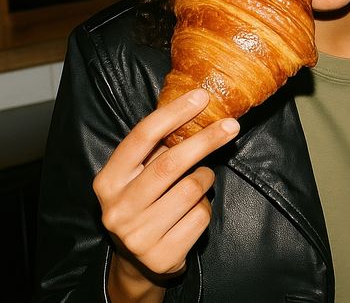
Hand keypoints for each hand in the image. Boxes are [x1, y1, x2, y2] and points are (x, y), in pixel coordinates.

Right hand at [93, 88, 239, 300]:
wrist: (138, 262)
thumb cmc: (145, 204)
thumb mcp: (139, 177)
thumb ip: (158, 150)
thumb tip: (197, 108)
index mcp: (108, 181)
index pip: (141, 138)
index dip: (173, 114)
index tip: (201, 97)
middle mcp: (117, 208)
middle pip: (171, 164)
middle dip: (206, 140)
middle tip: (231, 125)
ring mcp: (138, 235)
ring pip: (192, 190)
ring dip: (205, 180)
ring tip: (198, 183)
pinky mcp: (162, 255)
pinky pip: (201, 216)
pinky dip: (205, 208)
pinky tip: (192, 212)